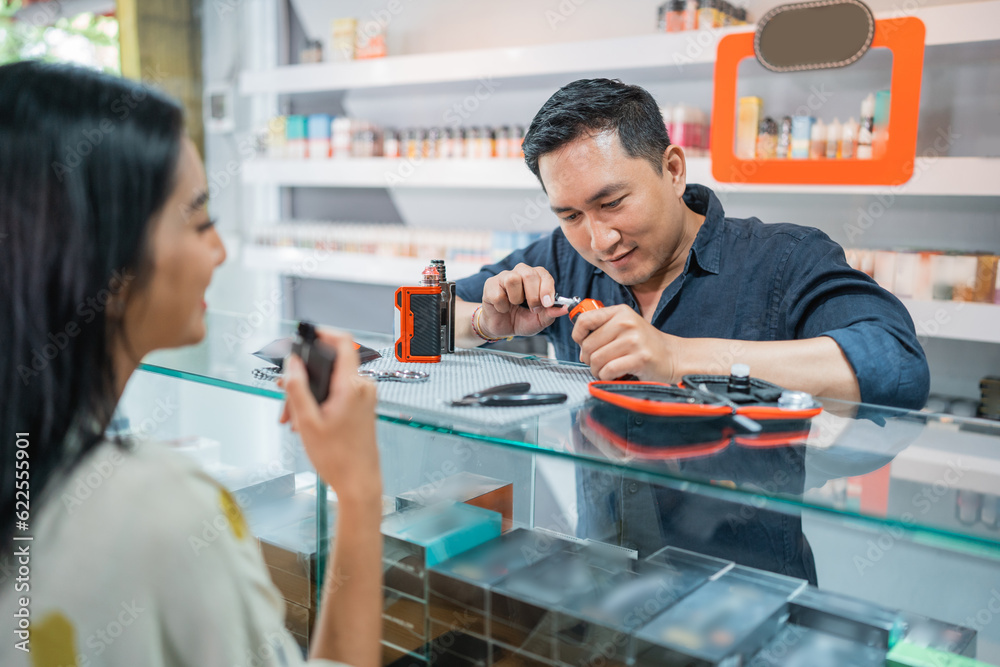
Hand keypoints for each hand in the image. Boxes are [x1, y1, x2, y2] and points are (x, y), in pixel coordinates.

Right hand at [279, 329, 379, 501]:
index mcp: (352, 386)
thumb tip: (292, 364)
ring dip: (308, 395)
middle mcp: (363, 387)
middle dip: (303, 379)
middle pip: (329, 366)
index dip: (323, 334)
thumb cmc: (338, 458)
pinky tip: (305, 421)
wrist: (359, 482)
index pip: (343, 343)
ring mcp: (364, 397)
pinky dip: (319, 402)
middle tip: (285, 396)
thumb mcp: (307, 422)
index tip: (305, 335)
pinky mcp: (362, 406)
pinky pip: (338, 393)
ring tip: (292, 418)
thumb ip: (298, 389)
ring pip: (330, 382)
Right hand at [479, 263, 567, 337]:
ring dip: (516, 298)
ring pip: (512, 279)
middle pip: (528, 273)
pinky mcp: (490, 285)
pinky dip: (502, 306)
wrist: (501, 328)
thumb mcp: (539, 321)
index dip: (546, 288)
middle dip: (534, 294)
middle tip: (533, 308)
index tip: (547, 303)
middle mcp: (519, 273)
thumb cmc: (521, 320)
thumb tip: (565, 308)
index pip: (543, 274)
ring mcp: (503, 278)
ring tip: (515, 305)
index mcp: (534, 278)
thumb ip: (551, 314)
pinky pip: (498, 294)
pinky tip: (502, 308)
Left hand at [572, 305, 681, 380]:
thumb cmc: (645, 344)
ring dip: (597, 370)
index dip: (577, 335)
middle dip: (589, 359)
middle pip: (588, 345)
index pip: (585, 319)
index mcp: (620, 312)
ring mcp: (634, 340)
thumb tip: (580, 347)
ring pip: (596, 359)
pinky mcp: (639, 358)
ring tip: (606, 370)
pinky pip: (608, 370)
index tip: (581, 343)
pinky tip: (613, 375)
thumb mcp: (625, 327)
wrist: (673, 356)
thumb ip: (602, 330)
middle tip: (598, 363)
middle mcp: (626, 323)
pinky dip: (606, 377)